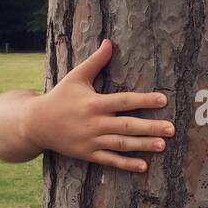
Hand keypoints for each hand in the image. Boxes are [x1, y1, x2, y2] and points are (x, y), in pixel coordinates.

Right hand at [28, 39, 172, 172]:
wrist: (36, 124)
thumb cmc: (59, 97)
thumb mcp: (76, 77)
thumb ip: (95, 61)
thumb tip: (109, 42)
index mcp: (94, 103)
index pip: (124, 101)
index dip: (144, 100)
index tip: (163, 100)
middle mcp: (95, 123)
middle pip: (127, 125)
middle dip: (150, 127)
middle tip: (171, 128)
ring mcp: (92, 140)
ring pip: (122, 144)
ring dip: (143, 145)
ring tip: (163, 145)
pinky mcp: (88, 154)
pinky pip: (110, 160)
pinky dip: (126, 164)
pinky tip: (144, 166)